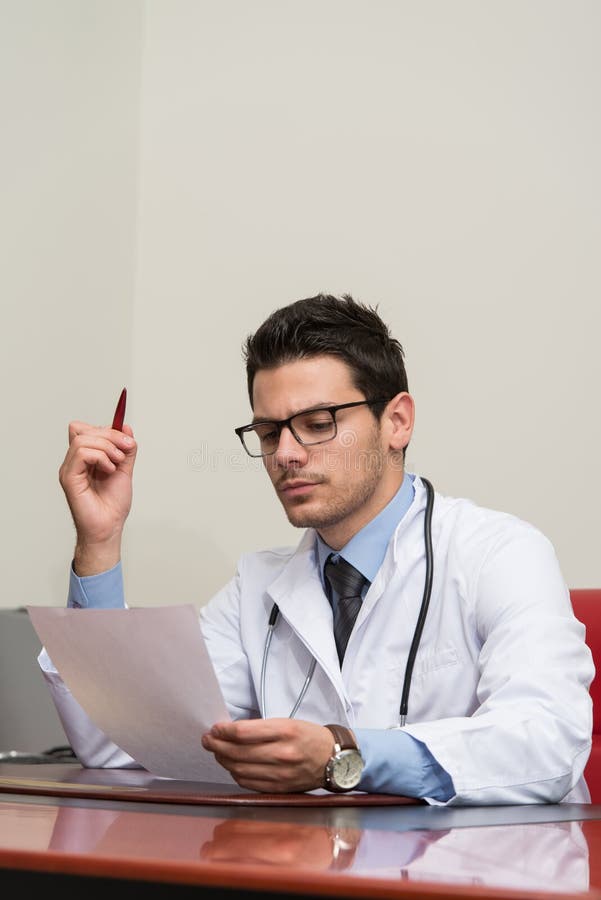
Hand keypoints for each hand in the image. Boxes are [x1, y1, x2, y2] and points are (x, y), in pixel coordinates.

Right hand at [59, 420, 137, 574]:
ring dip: (107, 447)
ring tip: (117, 463)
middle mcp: (73, 462)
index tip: (126, 441)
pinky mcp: (69, 478)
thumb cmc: (112, 505)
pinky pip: (81, 453)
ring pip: (82, 439)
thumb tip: (125, 427)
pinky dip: (100, 457)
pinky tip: (109, 470)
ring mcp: (69, 469)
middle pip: (83, 430)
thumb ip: (125, 449)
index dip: (106, 429)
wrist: (109, 527)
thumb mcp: (125, 469)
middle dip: (110, 435)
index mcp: (84, 459)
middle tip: (126, 449)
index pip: (84, 429)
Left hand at [201, 718, 333, 792]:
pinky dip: (235, 774)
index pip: (243, 733)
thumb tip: (231, 731)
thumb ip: (261, 728)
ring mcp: (280, 774)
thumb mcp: (288, 723)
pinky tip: (232, 766)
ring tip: (217, 752)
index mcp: (285, 731)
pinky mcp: (278, 788)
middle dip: (217, 745)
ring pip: (239, 769)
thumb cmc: (308, 737)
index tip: (215, 728)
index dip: (223, 731)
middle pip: (237, 752)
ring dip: (223, 760)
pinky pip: (248, 783)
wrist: (333, 759)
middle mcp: (282, 754)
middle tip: (208, 739)